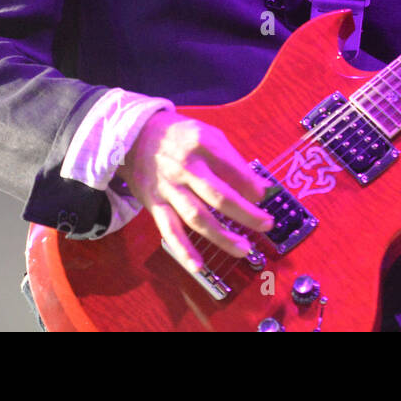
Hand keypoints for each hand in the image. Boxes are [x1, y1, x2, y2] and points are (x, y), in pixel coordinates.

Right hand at [115, 110, 273, 268]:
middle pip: (219, 197)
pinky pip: (170, 231)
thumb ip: (233, 161)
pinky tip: (199, 265)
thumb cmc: (179, 136)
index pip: (232, 169)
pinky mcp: (155, 204)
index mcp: (201, 144)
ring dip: (221, 237)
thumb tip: (260, 188)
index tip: (264, 196)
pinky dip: (183, 250)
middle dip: (246, 214)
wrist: (134, 136)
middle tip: (266, 224)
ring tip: (243, 248)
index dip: (251, 185)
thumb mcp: (208, 134)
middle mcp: (185, 167)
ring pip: (197, 218)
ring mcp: (169, 188)